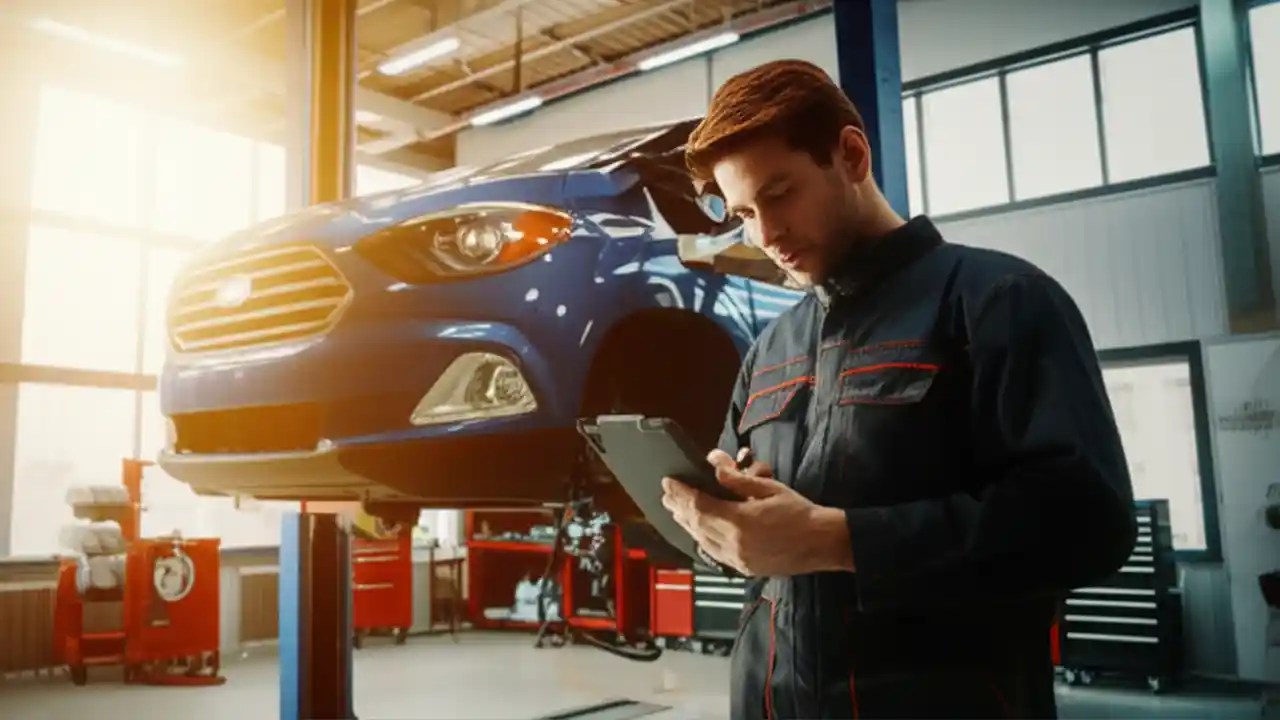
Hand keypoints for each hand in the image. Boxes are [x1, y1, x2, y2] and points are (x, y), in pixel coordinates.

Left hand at [660, 449, 853, 575]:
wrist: (822, 542)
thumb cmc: (800, 512)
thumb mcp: (769, 488)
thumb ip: (738, 480)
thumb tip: (714, 466)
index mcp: (740, 522)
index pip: (699, 506)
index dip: (681, 494)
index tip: (668, 482)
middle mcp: (734, 545)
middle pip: (696, 525)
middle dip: (679, 508)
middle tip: (666, 495)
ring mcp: (738, 560)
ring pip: (702, 541)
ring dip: (688, 524)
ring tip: (677, 511)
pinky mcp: (744, 569)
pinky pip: (714, 553)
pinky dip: (702, 539)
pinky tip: (699, 530)